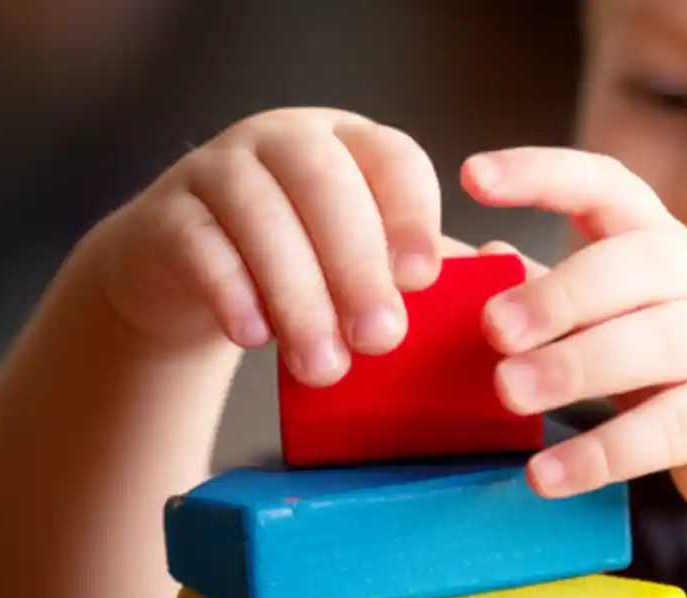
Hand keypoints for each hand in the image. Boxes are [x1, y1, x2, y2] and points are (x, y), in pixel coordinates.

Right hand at [90, 107, 524, 385]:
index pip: (392, 158)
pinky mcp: (168, 214)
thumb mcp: (366, 259)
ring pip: (259, 215)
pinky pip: (198, 244)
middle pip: (324, 184)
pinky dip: (229, 291)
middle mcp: (288, 143)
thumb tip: (519, 286)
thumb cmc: (305, 268)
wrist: (188, 273)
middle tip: (382, 340)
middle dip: (355, 264)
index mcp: (352, 147)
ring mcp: (221, 170)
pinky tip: (253, 337)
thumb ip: (430, 272)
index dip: (410, 214)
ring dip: (296, 294)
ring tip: (323, 366)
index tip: (424, 279)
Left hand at [464, 148, 686, 517]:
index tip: (470, 175)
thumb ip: (551, 292)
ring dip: (578, 365)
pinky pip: (669, 428)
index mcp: (661, 244)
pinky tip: (545, 475)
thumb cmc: (684, 368)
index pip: (607, 186)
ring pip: (659, 342)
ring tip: (509, 392)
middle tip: (494, 329)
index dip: (541, 173)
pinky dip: (604, 452)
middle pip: (639, 263)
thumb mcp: (623, 317)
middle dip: (562, 293)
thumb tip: (474, 260)